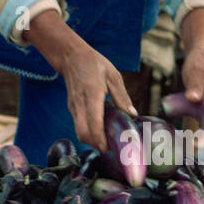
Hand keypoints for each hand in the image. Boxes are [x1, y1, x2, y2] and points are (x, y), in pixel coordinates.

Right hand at [21, 11, 134, 150]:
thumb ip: (122, 97)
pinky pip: (79, 126)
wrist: (71, 56)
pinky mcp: (72, 108)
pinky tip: (101, 130)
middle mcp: (80, 104)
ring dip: (93, 141)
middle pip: (84, 135)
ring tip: (108, 140)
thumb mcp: (113, 76)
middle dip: (97, 145)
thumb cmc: (94, 64)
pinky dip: (89, 133)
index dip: (101, 140)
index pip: (93, 125)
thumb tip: (133, 115)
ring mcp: (74, 107)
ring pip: (80, 133)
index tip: (113, 147)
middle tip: (113, 147)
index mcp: (92, 95)